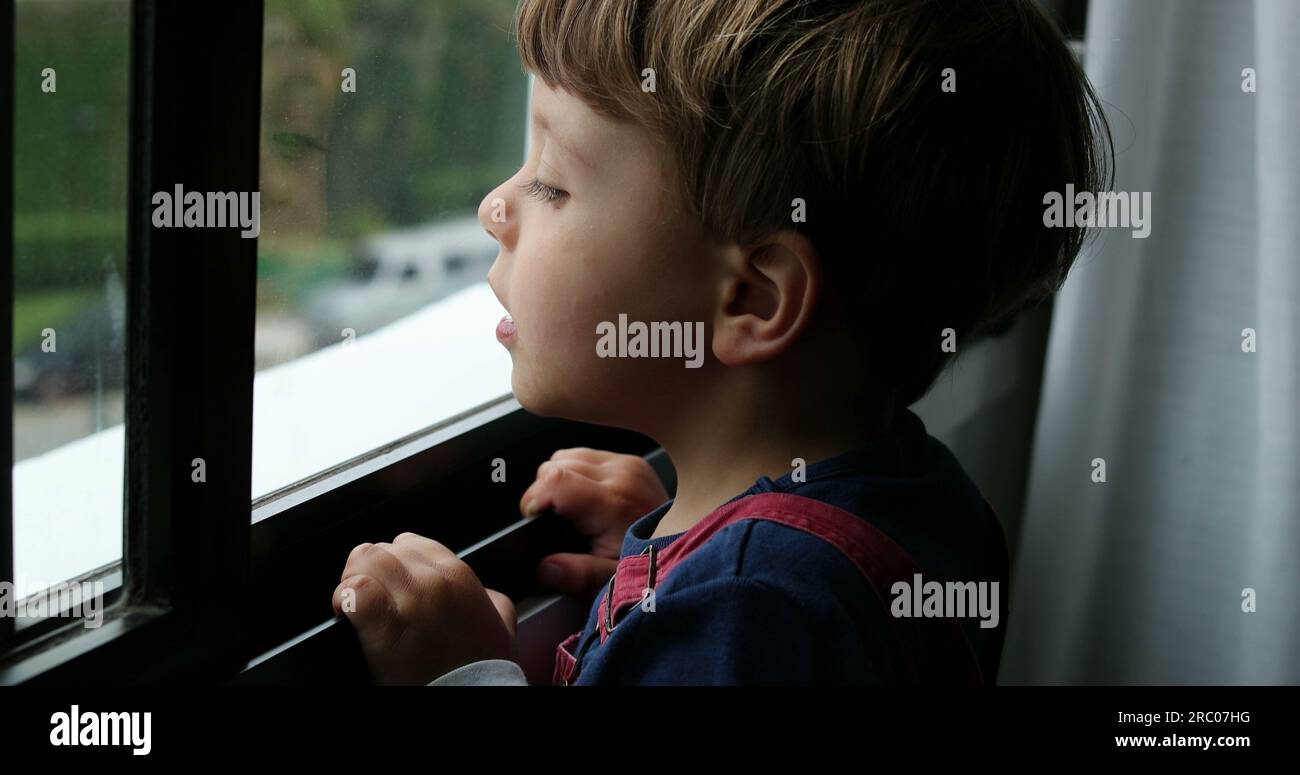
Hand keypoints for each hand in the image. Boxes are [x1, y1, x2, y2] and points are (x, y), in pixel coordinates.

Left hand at [332, 532, 516, 684]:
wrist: (472, 695)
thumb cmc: (483, 667)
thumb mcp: (501, 622)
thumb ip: (491, 598)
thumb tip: (484, 592)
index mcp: (458, 575)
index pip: (407, 543)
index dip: (394, 564)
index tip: (392, 586)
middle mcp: (434, 582)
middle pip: (381, 550)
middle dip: (371, 572)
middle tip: (372, 599)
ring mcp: (409, 603)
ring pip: (364, 561)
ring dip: (353, 580)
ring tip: (355, 604)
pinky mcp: (384, 626)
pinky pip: (354, 591)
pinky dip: (345, 599)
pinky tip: (348, 612)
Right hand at [521, 448, 669, 599]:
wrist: (685, 551)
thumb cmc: (650, 564)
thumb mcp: (612, 579)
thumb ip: (578, 574)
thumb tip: (545, 568)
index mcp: (614, 503)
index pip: (554, 480)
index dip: (533, 499)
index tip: (534, 519)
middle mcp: (622, 476)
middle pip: (555, 465)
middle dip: (544, 492)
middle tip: (555, 521)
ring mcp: (628, 465)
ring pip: (567, 456)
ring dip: (559, 479)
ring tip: (570, 510)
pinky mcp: (631, 462)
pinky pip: (587, 455)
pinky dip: (577, 473)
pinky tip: (586, 497)